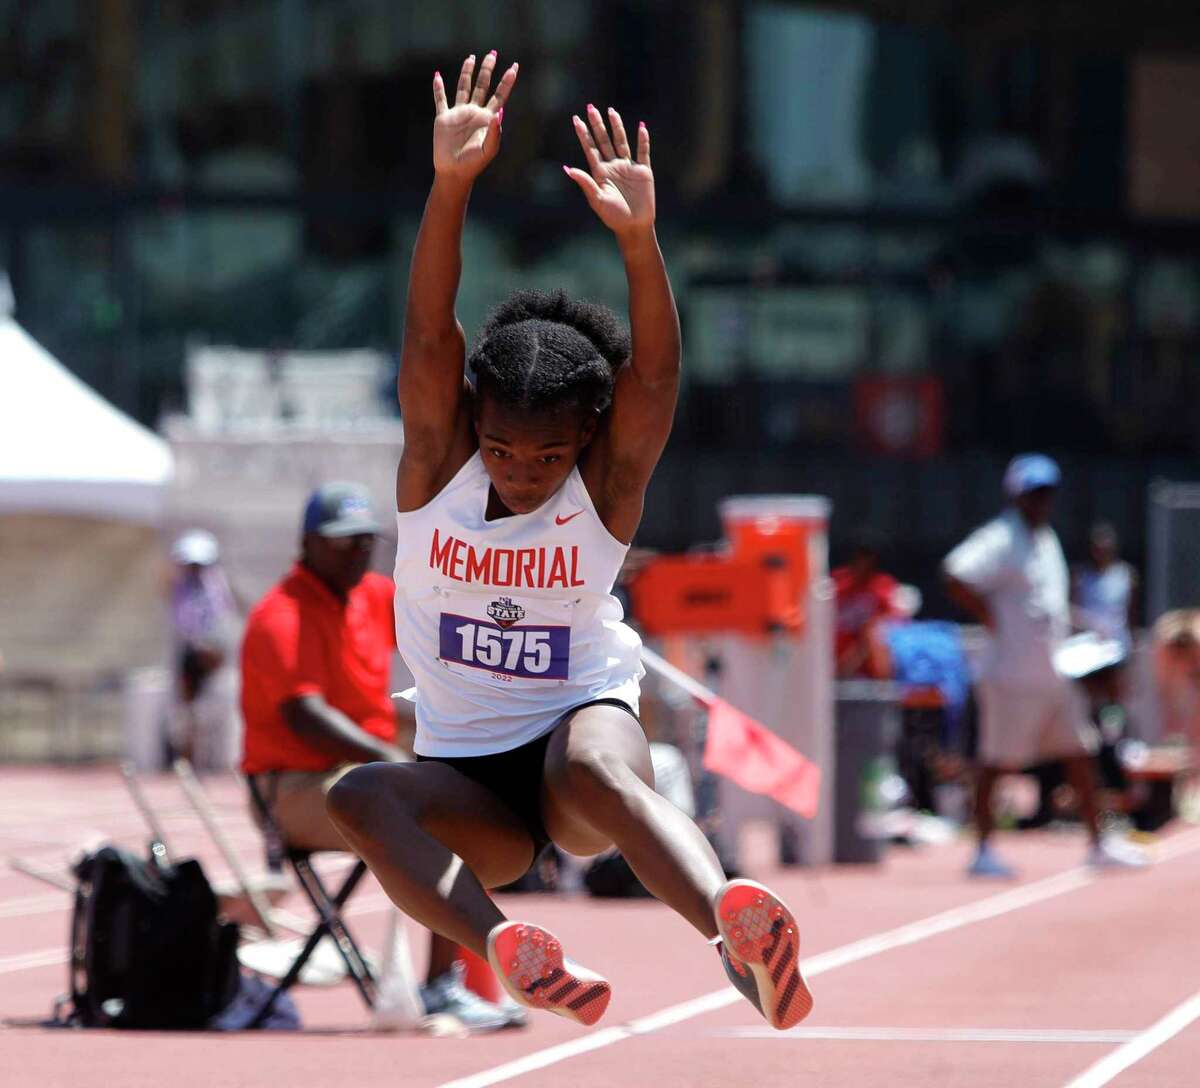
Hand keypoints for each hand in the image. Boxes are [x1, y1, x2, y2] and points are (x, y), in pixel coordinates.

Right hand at [432, 51, 517, 181]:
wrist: (454, 173)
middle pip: (482, 85)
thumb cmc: (473, 164)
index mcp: (487, 119)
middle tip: (492, 53)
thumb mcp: (488, 150)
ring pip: (463, 87)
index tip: (514, 66)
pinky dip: (438, 88)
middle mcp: (474, 112)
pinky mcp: (444, 118)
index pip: (500, 95)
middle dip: (487, 69)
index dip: (507, 81)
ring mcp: (459, 114)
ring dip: (467, 72)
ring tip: (471, 57)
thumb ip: (495, 133)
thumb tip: (499, 112)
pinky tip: (437, 76)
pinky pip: (441, 99)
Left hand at [565, 105, 654, 237]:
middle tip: (590, 107)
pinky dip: (643, 140)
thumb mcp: (597, 200)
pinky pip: (643, 152)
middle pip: (604, 141)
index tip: (576, 119)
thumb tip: (568, 169)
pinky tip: (641, 127)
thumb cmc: (614, 217)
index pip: (590, 149)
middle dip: (597, 124)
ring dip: (616, 127)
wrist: (634, 226)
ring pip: (621, 142)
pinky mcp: (643, 172)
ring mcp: (628, 168)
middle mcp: (613, 167)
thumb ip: (585, 183)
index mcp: (600, 173)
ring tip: (611, 111)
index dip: (583, 134)